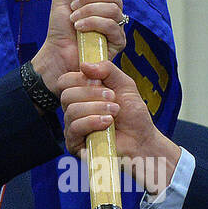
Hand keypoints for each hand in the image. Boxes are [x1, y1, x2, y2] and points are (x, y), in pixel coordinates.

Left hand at [30, 0, 125, 90]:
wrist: (56, 53)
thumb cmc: (60, 27)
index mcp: (104, 0)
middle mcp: (114, 12)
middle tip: (73, 7)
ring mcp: (117, 27)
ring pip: (113, 9)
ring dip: (88, 11)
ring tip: (74, 20)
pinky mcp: (118, 43)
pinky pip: (112, 26)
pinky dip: (93, 23)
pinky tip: (80, 29)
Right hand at [56, 59, 180, 193]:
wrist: (142, 139)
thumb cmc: (133, 114)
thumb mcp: (124, 84)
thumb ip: (107, 69)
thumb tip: (84, 65)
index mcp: (81, 94)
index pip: (65, 81)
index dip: (81, 79)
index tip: (101, 83)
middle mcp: (73, 110)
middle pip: (67, 94)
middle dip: (92, 94)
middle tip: (113, 99)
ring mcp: (72, 127)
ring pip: (71, 111)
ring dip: (96, 108)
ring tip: (114, 113)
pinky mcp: (74, 144)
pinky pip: (74, 128)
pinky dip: (92, 122)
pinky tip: (107, 123)